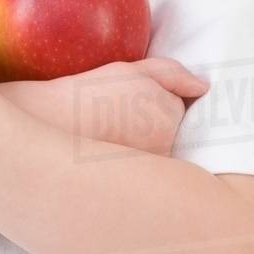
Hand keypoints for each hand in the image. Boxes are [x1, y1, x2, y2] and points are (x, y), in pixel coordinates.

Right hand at [40, 57, 208, 155]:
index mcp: (169, 115)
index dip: (151, 96)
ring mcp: (149, 167)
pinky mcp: (134, 183)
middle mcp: (165, 146)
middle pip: (170, 129)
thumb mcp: (130, 70)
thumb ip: (171, 72)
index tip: (125, 96)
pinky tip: (106, 150)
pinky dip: (132, 161)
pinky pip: (144, 168)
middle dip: (150, 121)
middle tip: (115, 115)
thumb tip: (203, 87)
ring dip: (142, 141)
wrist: (50, 125)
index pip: (176, 105)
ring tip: (108, 131)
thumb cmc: (89, 93)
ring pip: (157, 148)